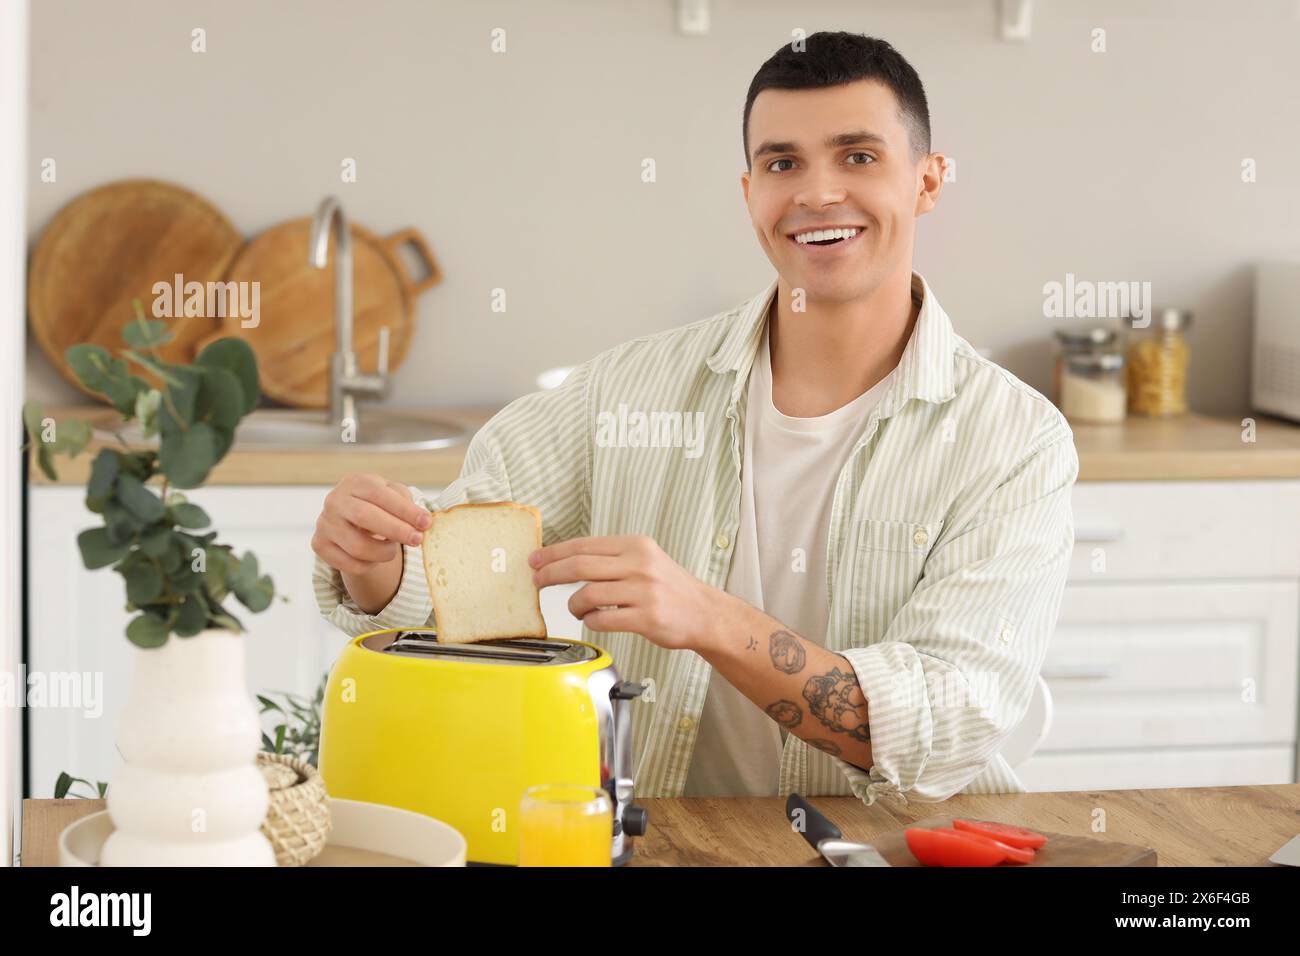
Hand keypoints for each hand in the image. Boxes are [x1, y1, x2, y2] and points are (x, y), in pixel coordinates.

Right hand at [312, 473, 431, 575]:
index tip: (426, 523)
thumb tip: (421, 521)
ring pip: (357, 546)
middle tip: (417, 540)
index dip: (405, 510)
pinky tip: (375, 557)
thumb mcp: (392, 495)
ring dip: (384, 552)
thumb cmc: (378, 504)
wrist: (349, 518)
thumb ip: (406, 503)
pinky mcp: (319, 545)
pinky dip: (370, 565)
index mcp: (355, 482)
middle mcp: (335, 500)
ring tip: (393, 549)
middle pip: (365, 517)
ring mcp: (324, 523)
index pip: (380, 494)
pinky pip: (350, 564)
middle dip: (396, 530)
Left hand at [529, 534, 724, 650]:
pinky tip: (595, 619)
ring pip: (588, 594)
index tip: (536, 560)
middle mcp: (639, 564)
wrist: (704, 613)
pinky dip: (591, 621)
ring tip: (577, 608)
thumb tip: (567, 561)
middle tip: (537, 581)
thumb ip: (612, 559)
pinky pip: (602, 619)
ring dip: (574, 605)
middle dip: (551, 574)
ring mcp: (643, 591)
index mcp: (636, 546)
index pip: (584, 545)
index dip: (554, 553)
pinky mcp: (646, 617)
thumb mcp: (645, 560)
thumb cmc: (671, 589)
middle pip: (580, 565)